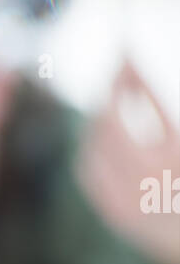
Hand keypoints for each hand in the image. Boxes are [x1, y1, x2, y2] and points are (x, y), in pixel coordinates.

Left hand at [77, 59, 179, 263]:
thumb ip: (170, 119)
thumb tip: (136, 78)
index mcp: (177, 154)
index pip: (145, 97)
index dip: (131, 69)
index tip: (127, 49)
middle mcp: (150, 177)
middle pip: (111, 119)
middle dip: (114, 88)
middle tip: (122, 71)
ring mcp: (130, 199)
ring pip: (95, 145)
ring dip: (103, 118)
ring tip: (117, 102)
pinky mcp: (120, 215)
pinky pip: (91, 173)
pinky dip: (94, 149)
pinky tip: (105, 139)